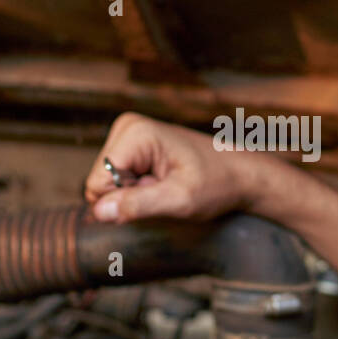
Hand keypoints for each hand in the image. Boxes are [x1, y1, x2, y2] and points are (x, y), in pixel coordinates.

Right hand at [84, 112, 259, 222]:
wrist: (240, 173)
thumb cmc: (218, 183)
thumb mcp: (180, 200)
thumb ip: (139, 205)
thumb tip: (99, 211)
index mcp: (135, 133)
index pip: (96, 183)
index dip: (122, 201)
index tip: (157, 194)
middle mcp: (127, 127)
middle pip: (99, 180)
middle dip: (129, 195)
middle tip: (165, 190)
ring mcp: (129, 134)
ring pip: (106, 182)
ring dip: (135, 193)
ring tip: (166, 185)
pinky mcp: (134, 145)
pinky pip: (117, 178)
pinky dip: (139, 187)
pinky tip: (163, 181)